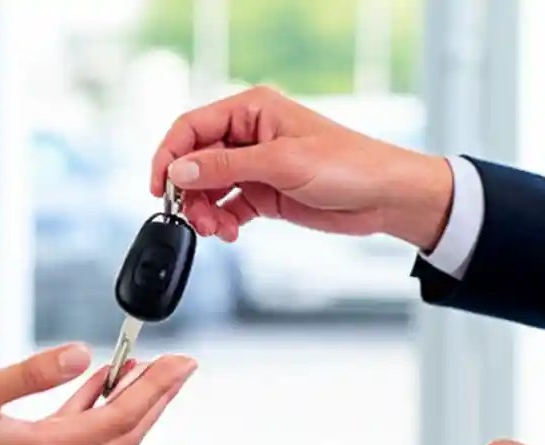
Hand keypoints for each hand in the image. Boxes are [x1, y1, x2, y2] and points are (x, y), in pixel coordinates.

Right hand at [0, 343, 197, 444]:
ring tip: (150, 370)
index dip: (157, 390)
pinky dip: (97, 409)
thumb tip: (79, 354)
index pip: (121, 418)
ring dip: (131, 404)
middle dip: (158, 397)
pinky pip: (79, 435)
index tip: (181, 364)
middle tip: (182, 367)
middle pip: (125, 432)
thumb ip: (28, 373)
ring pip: (105, 436)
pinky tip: (98, 384)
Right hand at [151, 85, 453, 250]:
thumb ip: (226, 166)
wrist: (385, 196)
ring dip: (205, 211)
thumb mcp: (282, 163)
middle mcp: (250, 134)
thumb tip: (180, 170)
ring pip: (210, 187)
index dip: (170, 156)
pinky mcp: (266, 193)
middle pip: (196, 161)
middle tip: (193, 219)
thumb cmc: (347, 165)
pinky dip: (223, 221)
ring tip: (217, 231)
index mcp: (252, 110)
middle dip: (189, 191)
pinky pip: (228, 206)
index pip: (192, 127)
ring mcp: (257, 165)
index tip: (159, 187)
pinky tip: (230, 233)